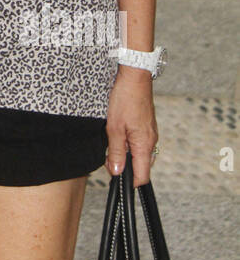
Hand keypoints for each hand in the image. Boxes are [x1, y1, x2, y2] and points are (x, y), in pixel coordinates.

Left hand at [105, 69, 157, 185]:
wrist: (134, 76)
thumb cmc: (124, 98)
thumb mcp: (114, 127)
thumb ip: (115, 151)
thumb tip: (116, 171)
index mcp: (144, 145)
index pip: (142, 176)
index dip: (129, 182)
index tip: (117, 180)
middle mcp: (151, 141)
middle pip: (141, 166)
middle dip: (125, 166)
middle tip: (109, 157)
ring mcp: (150, 133)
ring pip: (139, 153)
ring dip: (126, 153)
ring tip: (112, 141)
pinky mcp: (147, 125)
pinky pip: (140, 142)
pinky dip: (129, 143)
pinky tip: (118, 133)